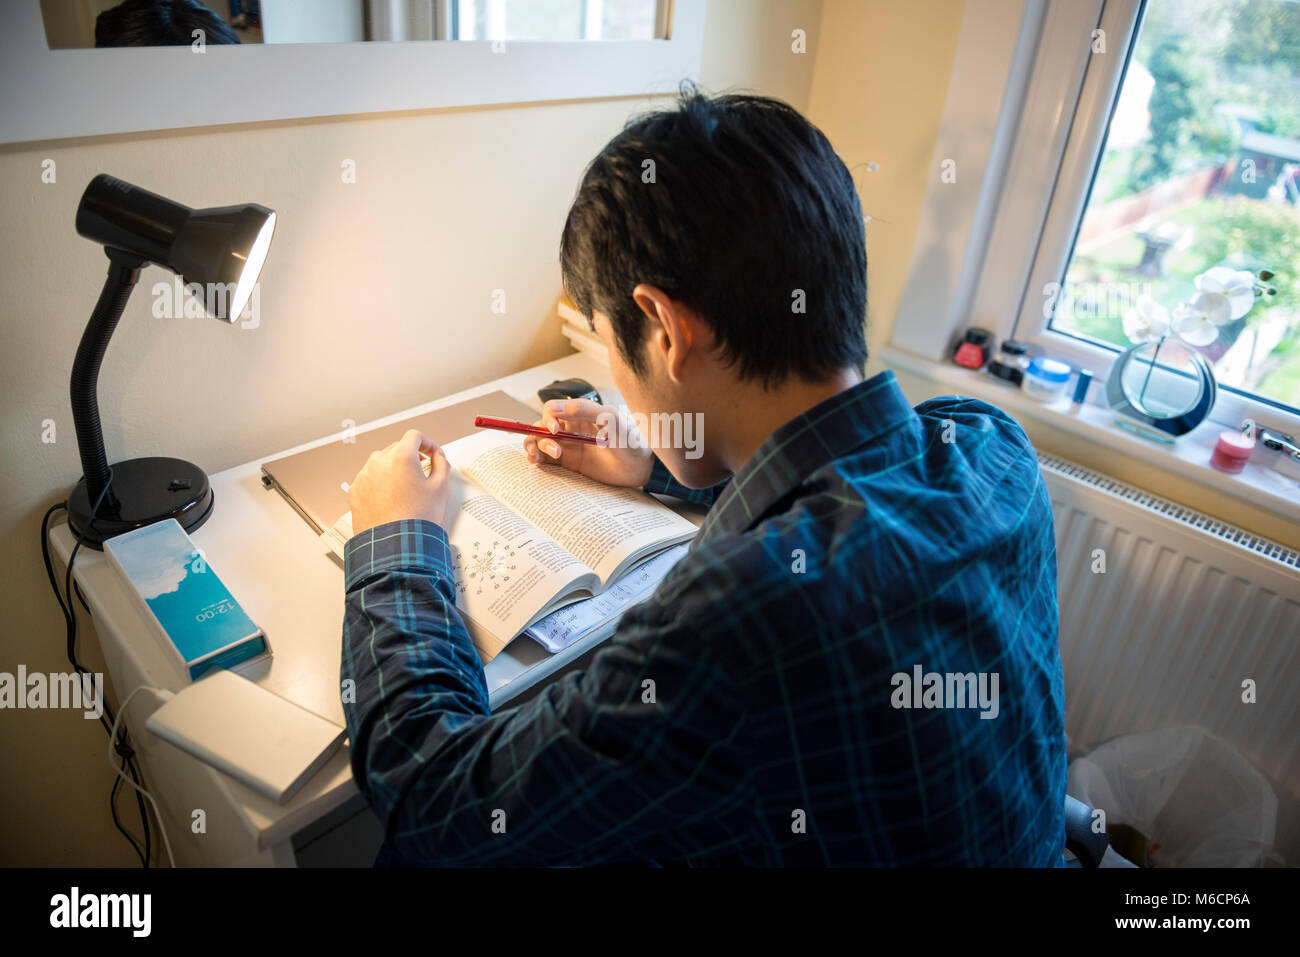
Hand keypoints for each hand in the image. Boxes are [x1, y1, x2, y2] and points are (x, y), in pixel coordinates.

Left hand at [347, 429, 449, 533]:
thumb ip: (442, 464)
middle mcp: (378, 462)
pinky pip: (369, 480)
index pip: (414, 436)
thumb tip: (438, 457)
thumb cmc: (417, 519)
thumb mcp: (441, 488)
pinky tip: (391, 499)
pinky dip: (380, 484)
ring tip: (405, 489)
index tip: (430, 453)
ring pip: (381, 464)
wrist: (395, 545)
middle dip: (410, 457)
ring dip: (394, 470)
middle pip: (397, 448)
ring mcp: (364, 476)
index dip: (427, 442)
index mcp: (401, 456)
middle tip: (422, 472)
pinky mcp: (355, 491)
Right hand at [523, 398, 653, 487]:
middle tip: (556, 450)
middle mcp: (570, 427)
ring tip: (538, 458)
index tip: (556, 431)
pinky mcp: (569, 462)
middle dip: (539, 436)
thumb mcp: (610, 418)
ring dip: (533, 446)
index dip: (548, 418)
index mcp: (579, 413)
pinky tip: (536, 462)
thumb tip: (552, 407)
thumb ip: (583, 410)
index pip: (551, 410)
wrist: (641, 466)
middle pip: (541, 426)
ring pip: (539, 441)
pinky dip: (536, 459)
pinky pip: (545, 459)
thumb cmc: (630, 438)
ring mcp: (568, 445)